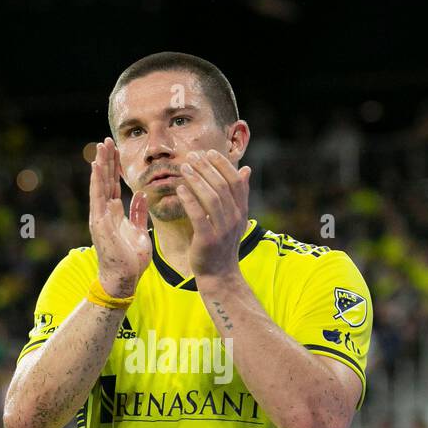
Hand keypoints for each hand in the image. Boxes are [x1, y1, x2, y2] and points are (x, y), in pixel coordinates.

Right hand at [88, 137, 151, 296]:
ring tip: (100, 147)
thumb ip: (137, 213)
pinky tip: (97, 166)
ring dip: (100, 165)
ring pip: (99, 185)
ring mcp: (100, 217)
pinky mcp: (99, 223)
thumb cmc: (131, 260)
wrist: (124, 280)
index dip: (115, 167)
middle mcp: (104, 212)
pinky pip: (98, 197)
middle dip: (106, 160)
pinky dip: (97, 181)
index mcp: (114, 213)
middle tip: (106, 140)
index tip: (116, 150)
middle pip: (105, 181)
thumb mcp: (138, 232)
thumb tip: (140, 195)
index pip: (113, 185)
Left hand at [175, 149, 250, 277]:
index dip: (222, 164)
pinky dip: (189, 200)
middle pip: (222, 186)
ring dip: (196, 180)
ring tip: (184, 168)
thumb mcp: (235, 218)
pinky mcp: (208, 240)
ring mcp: (223, 230)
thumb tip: (247, 169)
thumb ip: (239, 194)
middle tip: (192, 156)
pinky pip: (198, 216)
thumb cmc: (223, 243)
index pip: (235, 181)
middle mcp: (235, 218)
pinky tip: (180, 189)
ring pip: (211, 198)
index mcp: (241, 211)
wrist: (219, 274)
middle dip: (206, 168)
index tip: (208, 152)